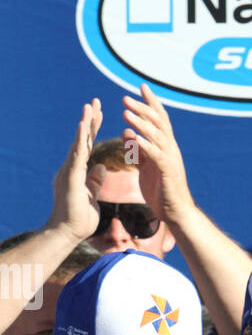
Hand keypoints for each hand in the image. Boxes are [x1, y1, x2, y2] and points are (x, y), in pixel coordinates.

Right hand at [48, 100, 103, 242]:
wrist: (68, 233)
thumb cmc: (79, 218)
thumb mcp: (92, 196)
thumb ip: (94, 182)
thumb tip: (101, 168)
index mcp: (78, 171)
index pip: (87, 145)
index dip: (93, 129)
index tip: (99, 112)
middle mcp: (71, 167)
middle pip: (82, 139)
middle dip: (89, 120)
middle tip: (94, 101)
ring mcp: (70, 171)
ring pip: (79, 143)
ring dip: (84, 124)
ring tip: (89, 106)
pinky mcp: (71, 178)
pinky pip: (77, 156)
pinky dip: (80, 140)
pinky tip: (83, 126)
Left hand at [122, 83, 194, 225]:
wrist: (177, 213)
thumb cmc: (162, 191)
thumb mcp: (146, 167)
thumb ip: (138, 149)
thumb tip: (127, 132)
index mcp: (165, 147)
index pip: (160, 119)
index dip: (151, 102)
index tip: (142, 86)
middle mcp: (170, 149)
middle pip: (158, 122)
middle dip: (142, 108)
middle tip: (126, 98)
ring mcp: (171, 159)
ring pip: (156, 135)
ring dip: (141, 123)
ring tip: (126, 112)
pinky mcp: (168, 172)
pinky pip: (155, 155)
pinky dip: (144, 145)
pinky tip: (133, 137)